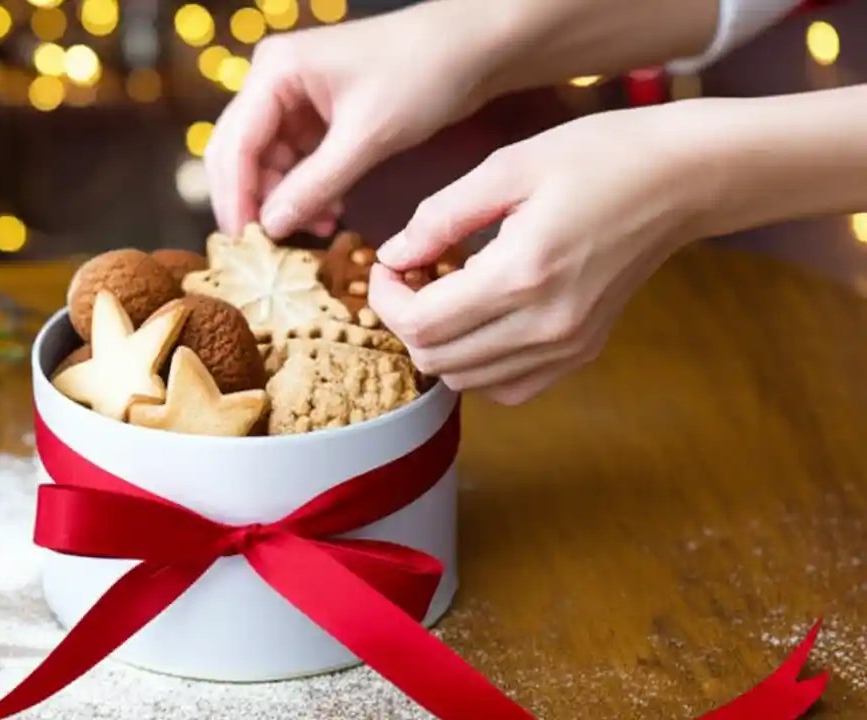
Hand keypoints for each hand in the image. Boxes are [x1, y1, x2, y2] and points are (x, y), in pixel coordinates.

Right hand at [204, 0, 516, 239]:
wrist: (474, 48)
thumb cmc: (422, 75)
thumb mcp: (367, 137)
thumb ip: (315, 185)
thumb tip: (271, 227)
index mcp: (275, 71)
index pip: (236, 143)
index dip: (236, 197)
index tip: (244, 243)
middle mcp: (274, 80)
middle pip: (239, 152)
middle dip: (254, 200)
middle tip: (268, 247)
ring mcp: (293, 96)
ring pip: (266, 161)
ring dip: (283, 199)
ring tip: (316, 229)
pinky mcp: (317, 114)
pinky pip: (294, 160)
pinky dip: (305, 189)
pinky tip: (329, 212)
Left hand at [369, 104, 722, 404]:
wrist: (683, 178)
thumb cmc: (600, 156)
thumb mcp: (508, 166)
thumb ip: (440, 216)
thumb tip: (392, 255)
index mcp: (523, 275)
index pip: (421, 324)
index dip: (385, 298)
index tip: (385, 264)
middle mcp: (546, 325)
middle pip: (437, 359)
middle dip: (404, 320)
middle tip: (408, 275)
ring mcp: (568, 346)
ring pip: (466, 380)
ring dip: (438, 342)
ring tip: (443, 291)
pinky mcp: (581, 352)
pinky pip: (507, 387)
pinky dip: (477, 363)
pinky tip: (478, 318)